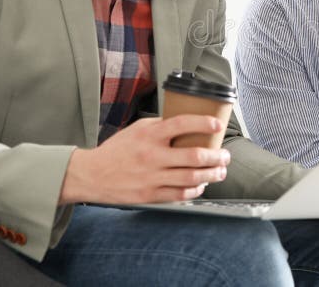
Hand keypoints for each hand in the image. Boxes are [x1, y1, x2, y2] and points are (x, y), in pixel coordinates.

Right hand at [59, 115, 230, 204]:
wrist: (92, 174)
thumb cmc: (117, 150)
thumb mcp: (137, 129)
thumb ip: (161, 126)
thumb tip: (187, 124)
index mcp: (149, 135)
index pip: (181, 124)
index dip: (203, 123)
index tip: (217, 125)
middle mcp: (152, 156)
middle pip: (193, 156)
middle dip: (216, 156)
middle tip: (225, 155)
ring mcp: (151, 177)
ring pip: (191, 177)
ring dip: (212, 174)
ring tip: (221, 171)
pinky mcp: (150, 195)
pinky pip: (180, 194)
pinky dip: (195, 190)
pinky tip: (201, 185)